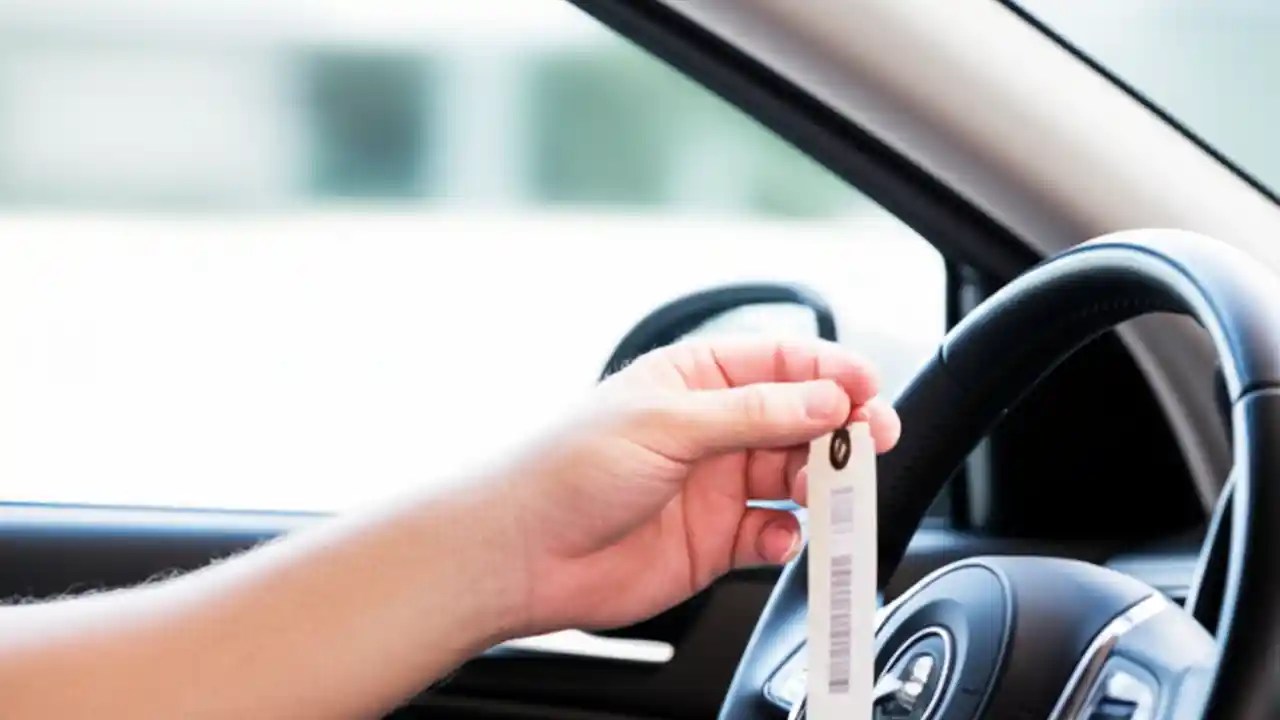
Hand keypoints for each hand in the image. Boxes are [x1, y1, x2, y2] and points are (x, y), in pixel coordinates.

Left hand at [500, 337, 900, 634]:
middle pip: (800, 420)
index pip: (780, 363)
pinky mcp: (715, 540)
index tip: (868, 389)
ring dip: (819, 484)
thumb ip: (752, 414)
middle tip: (872, 440)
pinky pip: (772, 534)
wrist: (523, 553)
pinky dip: (787, 537)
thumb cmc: (570, 468)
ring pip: (794, 477)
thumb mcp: (665, 423)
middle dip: (840, 429)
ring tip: (822, 493)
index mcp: (694, 380)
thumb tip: (827, 399)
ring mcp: (715, 486)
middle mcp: (711, 430)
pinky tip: (780, 537)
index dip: (830, 372)